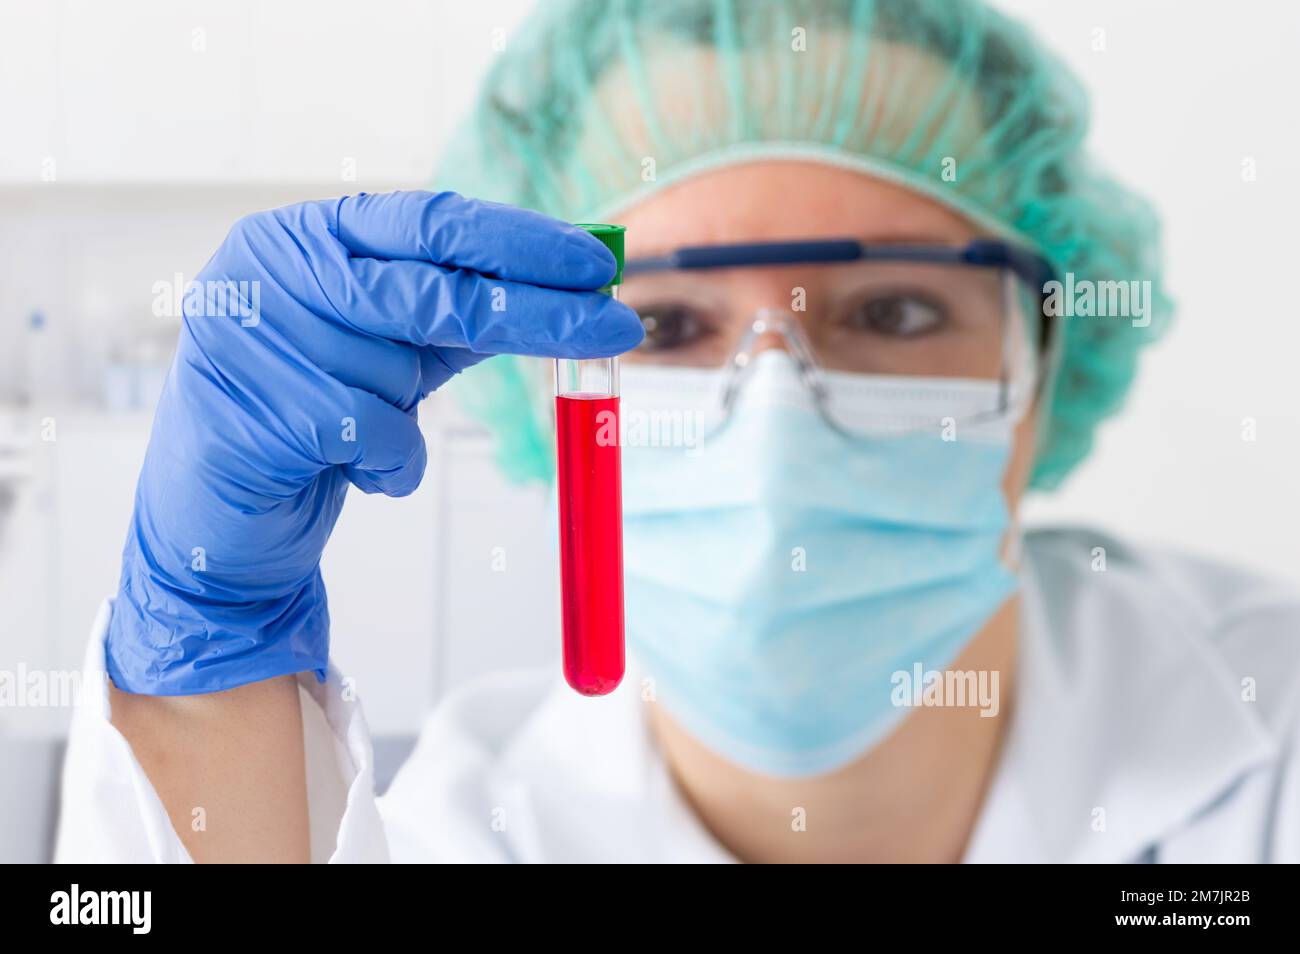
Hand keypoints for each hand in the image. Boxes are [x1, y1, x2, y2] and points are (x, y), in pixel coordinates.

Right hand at [106, 191, 640, 693]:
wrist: (223, 521)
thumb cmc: (318, 421)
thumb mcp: (394, 352)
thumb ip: (459, 312)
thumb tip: (572, 286)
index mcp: (306, 235)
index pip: (432, 222)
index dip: (523, 242)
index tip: (598, 263)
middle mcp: (270, 266)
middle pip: (435, 286)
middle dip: (537, 312)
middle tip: (616, 326)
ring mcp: (247, 335)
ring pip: (401, 372)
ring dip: (407, 416)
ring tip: (359, 438)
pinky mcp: (244, 411)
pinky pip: (374, 436)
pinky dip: (387, 465)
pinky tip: (344, 471)